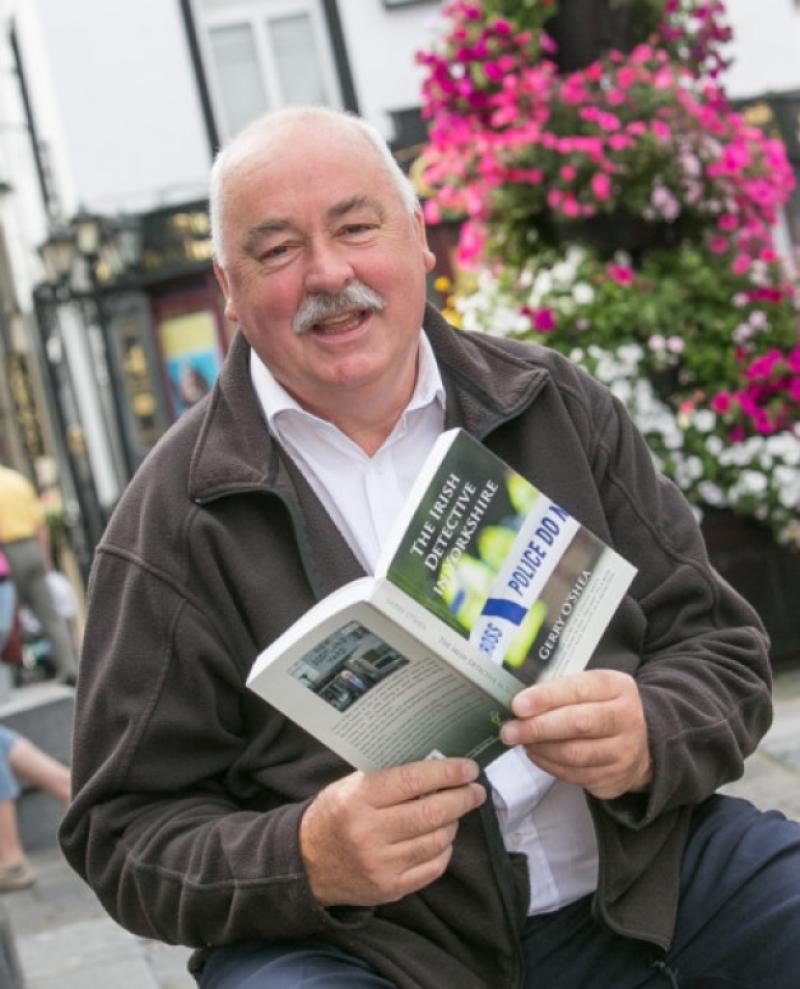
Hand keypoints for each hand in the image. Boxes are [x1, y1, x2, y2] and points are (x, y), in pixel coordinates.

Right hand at [299, 758, 485, 906]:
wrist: (306, 863)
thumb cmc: (335, 814)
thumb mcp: (351, 785)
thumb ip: (389, 777)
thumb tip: (435, 765)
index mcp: (358, 799)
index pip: (412, 781)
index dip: (446, 772)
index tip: (468, 768)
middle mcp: (370, 833)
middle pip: (431, 813)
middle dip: (462, 798)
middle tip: (476, 790)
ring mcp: (381, 865)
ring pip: (436, 841)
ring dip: (453, 823)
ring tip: (456, 811)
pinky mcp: (389, 888)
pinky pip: (432, 868)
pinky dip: (444, 850)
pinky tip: (443, 837)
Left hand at [499, 670, 651, 800]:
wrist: (640, 744)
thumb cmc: (601, 708)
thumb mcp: (590, 689)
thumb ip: (560, 692)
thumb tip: (518, 704)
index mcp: (617, 687)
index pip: (578, 689)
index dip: (546, 698)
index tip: (517, 705)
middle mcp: (626, 719)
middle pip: (578, 724)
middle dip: (537, 727)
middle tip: (508, 731)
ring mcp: (624, 752)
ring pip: (574, 754)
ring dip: (540, 748)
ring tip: (520, 741)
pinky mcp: (614, 778)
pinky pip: (574, 775)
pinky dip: (548, 765)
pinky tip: (535, 754)